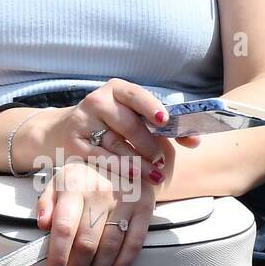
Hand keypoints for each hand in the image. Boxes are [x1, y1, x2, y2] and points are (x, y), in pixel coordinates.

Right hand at [23, 77, 200, 183]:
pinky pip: (101, 157)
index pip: (135, 95)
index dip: (151, 107)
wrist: (69, 129)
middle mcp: (97, 100)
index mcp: (117, 89)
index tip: (165, 120)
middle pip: (128, 124)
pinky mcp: (74, 142)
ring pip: (116, 144)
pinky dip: (120, 167)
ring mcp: (83, 121)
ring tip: (155, 174)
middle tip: (162, 160)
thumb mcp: (136, 117)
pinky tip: (135, 176)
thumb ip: (164, 127)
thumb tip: (195, 140)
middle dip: (149, 144)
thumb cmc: (114, 123)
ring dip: (139, 162)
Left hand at [36, 156, 157, 265]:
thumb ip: (46, 201)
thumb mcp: (59, 179)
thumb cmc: (84, 173)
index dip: (58, 254)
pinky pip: (134, 242)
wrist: (121, 152)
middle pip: (87, 240)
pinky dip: (123, 262)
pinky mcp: (144, 208)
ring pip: (110, 245)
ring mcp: (125, 201)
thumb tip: (42, 223)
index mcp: (75, 184)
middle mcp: (101, 192)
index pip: (64, 226)